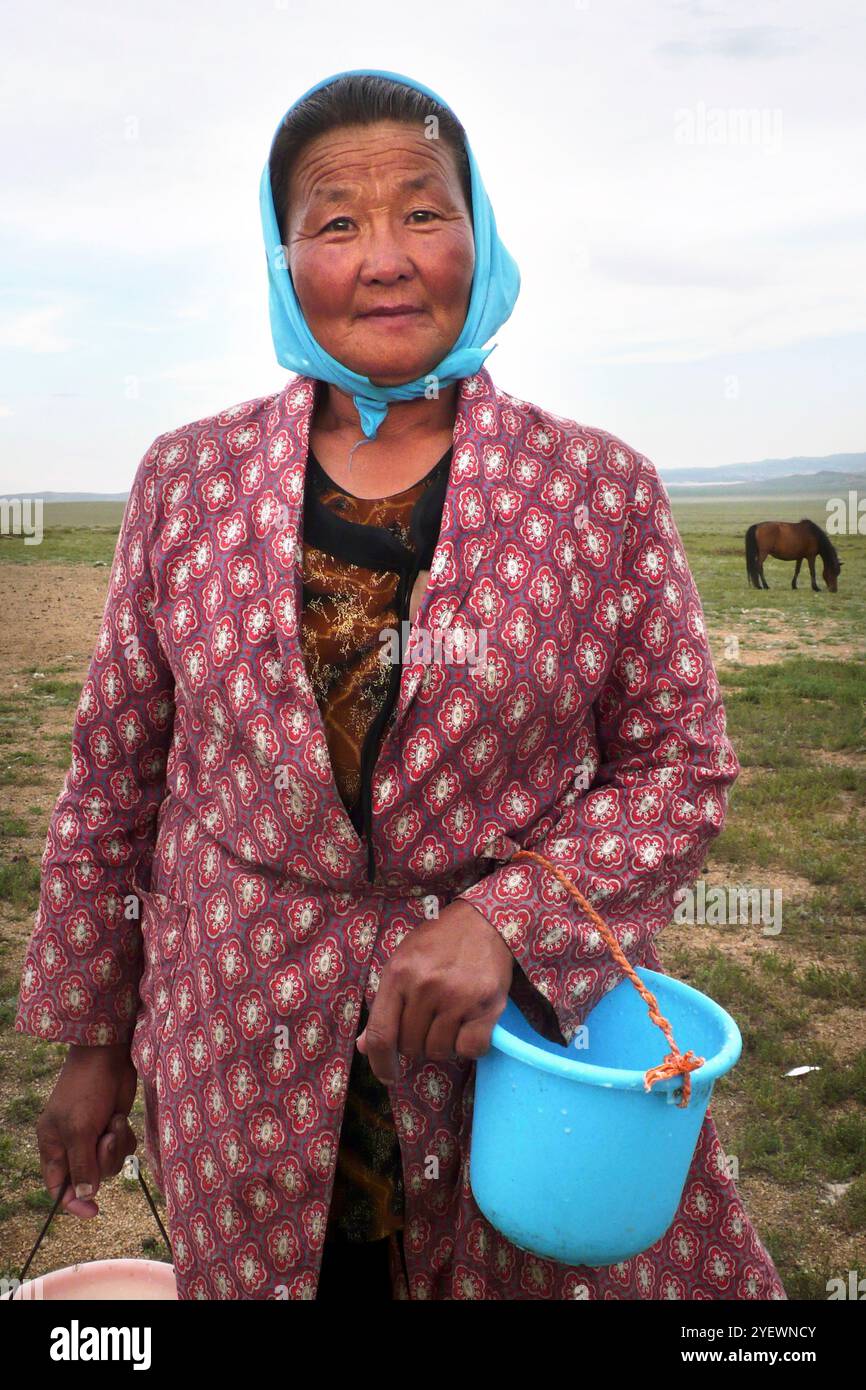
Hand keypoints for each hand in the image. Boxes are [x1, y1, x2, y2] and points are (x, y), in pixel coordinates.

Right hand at [36, 1043, 137, 1217]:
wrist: (109, 1056)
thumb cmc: (86, 1090)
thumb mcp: (79, 1130)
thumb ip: (82, 1165)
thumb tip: (85, 1194)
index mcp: (52, 1146)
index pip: (58, 1186)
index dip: (73, 1202)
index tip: (93, 1212)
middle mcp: (71, 1144)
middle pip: (90, 1176)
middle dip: (103, 1160)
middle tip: (105, 1138)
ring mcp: (93, 1135)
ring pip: (110, 1163)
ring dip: (116, 1146)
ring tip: (113, 1122)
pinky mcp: (112, 1126)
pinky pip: (123, 1148)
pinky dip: (125, 1137)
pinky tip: (120, 1117)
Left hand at [356, 899, 513, 1083]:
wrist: (482, 921)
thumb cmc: (437, 943)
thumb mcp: (402, 962)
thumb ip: (384, 1003)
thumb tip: (364, 1047)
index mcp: (398, 974)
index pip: (381, 1034)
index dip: (380, 1062)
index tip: (387, 1075)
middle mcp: (426, 987)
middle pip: (410, 1046)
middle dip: (416, 1044)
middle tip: (428, 1024)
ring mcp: (457, 997)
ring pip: (439, 1051)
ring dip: (442, 1045)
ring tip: (448, 1021)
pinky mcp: (486, 1005)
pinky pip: (470, 1049)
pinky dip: (468, 1046)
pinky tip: (468, 1026)